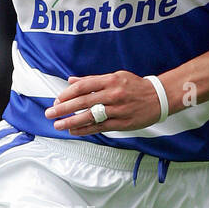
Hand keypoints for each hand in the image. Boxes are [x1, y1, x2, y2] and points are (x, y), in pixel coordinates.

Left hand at [44, 71, 165, 133]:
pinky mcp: (122, 122)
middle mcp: (113, 94)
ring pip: (90, 116)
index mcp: (110, 80)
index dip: (67, 94)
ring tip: (58, 125)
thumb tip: (71, 80)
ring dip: (71, 121)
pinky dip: (85, 129)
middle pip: (83, 101)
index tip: (57, 99)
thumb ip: (92, 80)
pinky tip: (74, 131)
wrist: (159, 97)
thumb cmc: (135, 86)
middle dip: (64, 108)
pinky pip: (100, 127)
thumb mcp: (115, 76)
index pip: (83, 86)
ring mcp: (118, 109)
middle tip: (49, 113)